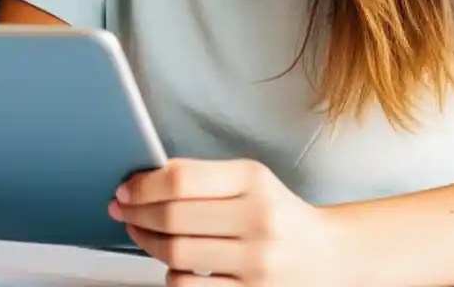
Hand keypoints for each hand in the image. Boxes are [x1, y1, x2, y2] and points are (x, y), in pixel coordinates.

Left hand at [110, 159, 354, 285]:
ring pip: (176, 255)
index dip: (143, 185)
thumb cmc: (278, 214)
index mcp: (253, 181)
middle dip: (136, 215)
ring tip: (141, 236)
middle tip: (123, 212)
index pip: (181, 180)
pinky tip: (172, 265)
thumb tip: (143, 182)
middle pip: (172, 218)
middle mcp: (258, 220)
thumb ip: (202, 178)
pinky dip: (171, 275)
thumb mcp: (249, 181)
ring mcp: (257, 262)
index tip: (126, 190)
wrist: (330, 255)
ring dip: (147, 244)